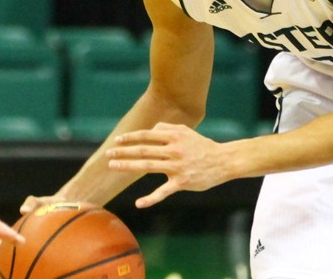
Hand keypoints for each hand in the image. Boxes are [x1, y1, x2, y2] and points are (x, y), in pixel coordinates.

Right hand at [0, 194, 67, 266]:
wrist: (68, 209)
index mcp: (16, 233)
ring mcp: (31, 250)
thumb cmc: (51, 205)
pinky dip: (35, 273)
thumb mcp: (41, 202)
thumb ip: (32, 203)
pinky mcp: (42, 254)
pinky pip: (37, 266)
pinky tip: (34, 278)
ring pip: (19, 266)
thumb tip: (23, 211)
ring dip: (11, 273)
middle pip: (5, 260)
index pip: (1, 245)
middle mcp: (21, 245)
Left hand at [107, 122, 228, 207]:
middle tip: (108, 154)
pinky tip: (138, 203)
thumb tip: (149, 131)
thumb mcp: (186, 132)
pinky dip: (151, 198)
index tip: (117, 141)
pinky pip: (163, 192)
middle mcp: (174, 150)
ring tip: (113, 165)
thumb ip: (166, 129)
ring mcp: (177, 167)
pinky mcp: (182, 183)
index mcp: (175, 137)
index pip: (147, 136)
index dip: (131, 138)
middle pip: (144, 150)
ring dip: (128, 166)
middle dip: (124, 152)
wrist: (224, 161)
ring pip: (148, 166)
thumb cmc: (202, 146)